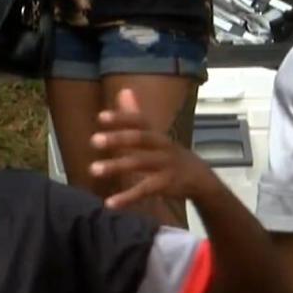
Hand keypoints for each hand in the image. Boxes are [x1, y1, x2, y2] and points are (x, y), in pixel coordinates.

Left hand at [89, 88, 215, 208]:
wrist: (200, 178)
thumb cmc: (169, 155)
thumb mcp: (154, 134)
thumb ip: (135, 115)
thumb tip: (124, 90)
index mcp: (156, 134)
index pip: (140, 121)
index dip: (122, 118)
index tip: (101, 117)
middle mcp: (162, 146)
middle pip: (141, 139)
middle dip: (118, 139)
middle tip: (93, 141)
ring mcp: (166, 165)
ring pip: (140, 163)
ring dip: (117, 166)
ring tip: (92, 170)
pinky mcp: (167, 185)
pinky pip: (145, 190)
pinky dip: (128, 197)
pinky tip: (109, 203)